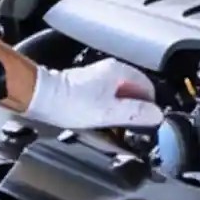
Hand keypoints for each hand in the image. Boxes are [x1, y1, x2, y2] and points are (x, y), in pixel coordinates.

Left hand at [22, 58, 163, 128]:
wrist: (42, 98)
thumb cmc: (71, 102)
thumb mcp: (110, 112)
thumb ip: (135, 113)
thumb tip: (157, 114)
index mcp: (119, 71)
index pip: (147, 86)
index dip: (150, 105)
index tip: (147, 121)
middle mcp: (110, 71)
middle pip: (134, 91)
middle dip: (135, 110)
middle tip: (133, 128)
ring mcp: (98, 79)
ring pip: (120, 96)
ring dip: (121, 112)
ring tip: (117, 128)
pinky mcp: (87, 88)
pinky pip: (107, 99)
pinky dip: (109, 111)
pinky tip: (103, 123)